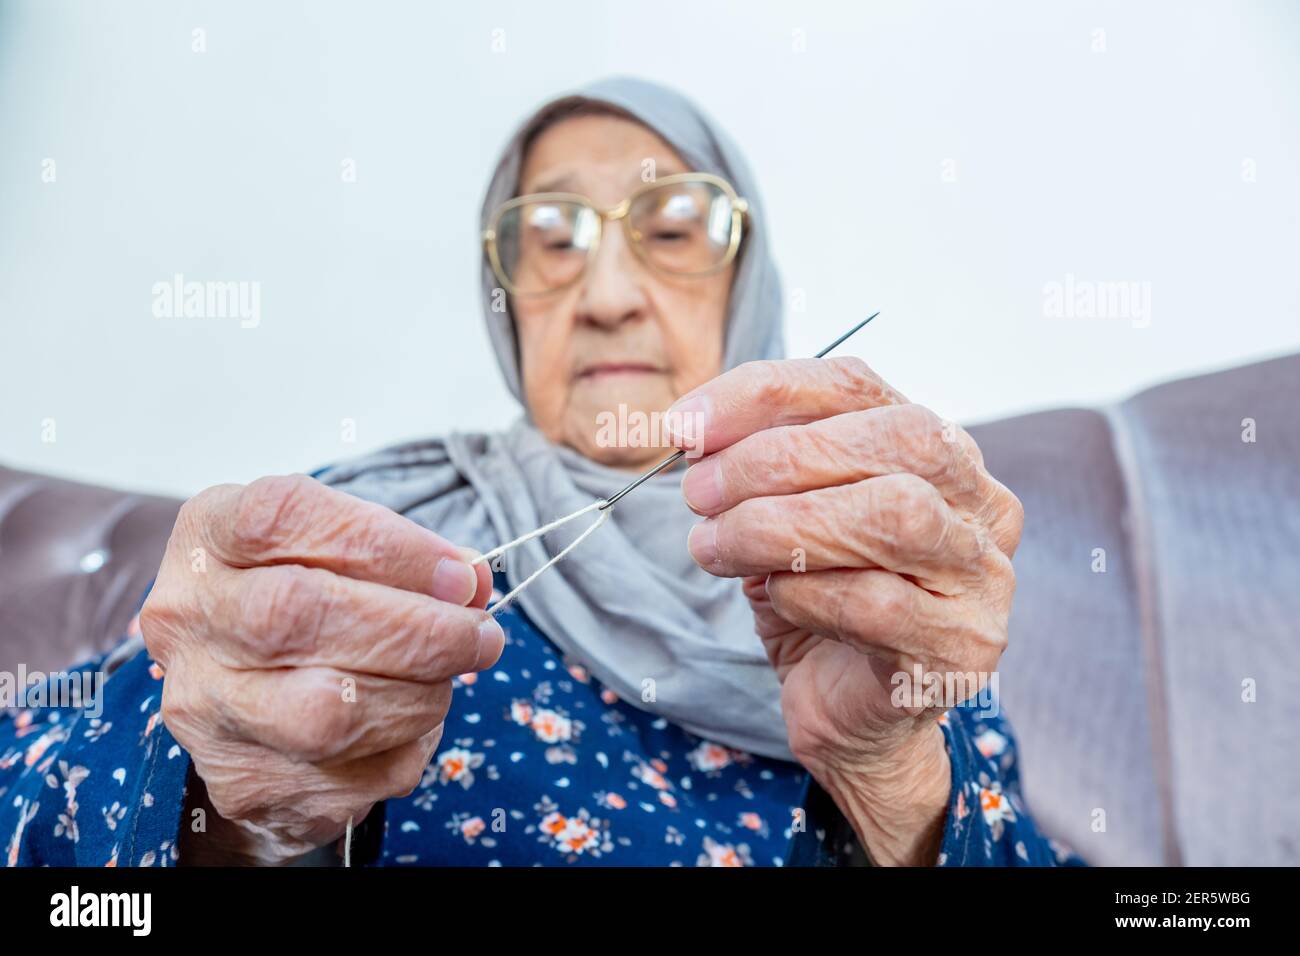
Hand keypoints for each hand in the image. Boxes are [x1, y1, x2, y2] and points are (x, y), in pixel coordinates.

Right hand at [139, 475, 500, 863]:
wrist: (245, 693)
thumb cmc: (304, 596)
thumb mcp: (339, 547)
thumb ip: (403, 553)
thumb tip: (472, 583)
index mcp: (209, 536)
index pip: (283, 518)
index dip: (387, 545)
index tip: (460, 573)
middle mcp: (188, 619)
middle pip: (299, 613)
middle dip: (418, 630)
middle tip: (481, 635)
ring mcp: (205, 707)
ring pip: (326, 712)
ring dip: (420, 695)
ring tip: (447, 677)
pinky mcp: (241, 781)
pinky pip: (349, 777)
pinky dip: (406, 747)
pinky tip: (412, 723)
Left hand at [668, 358, 1023, 864]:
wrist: (847, 714)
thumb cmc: (815, 601)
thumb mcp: (777, 515)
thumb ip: (753, 463)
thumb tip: (690, 427)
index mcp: (936, 450)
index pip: (857, 384)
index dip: (764, 393)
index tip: (684, 424)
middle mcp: (980, 503)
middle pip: (896, 439)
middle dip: (775, 458)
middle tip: (697, 492)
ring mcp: (982, 577)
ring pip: (896, 515)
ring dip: (781, 525)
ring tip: (716, 547)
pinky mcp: (960, 649)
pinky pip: (879, 604)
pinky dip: (805, 593)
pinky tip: (772, 599)